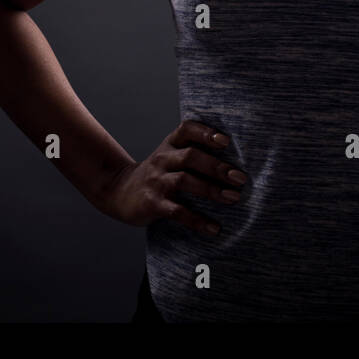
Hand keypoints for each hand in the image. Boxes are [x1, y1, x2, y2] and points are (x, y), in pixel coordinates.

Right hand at [98, 119, 247, 235]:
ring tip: (233, 198)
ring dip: (211, 190)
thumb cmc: (157, 173)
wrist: (119, 191)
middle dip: (217, 167)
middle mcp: (163, 159)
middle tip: (240, 178)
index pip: (187, 129)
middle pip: (191, 156)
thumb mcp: (170, 156)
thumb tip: (237, 162)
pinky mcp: (152, 204)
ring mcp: (157, 181)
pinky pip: (177, 211)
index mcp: (170, 144)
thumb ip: (195, 152)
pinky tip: (214, 228)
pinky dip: (197, 220)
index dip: (206, 133)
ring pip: (184, 181)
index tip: (225, 141)